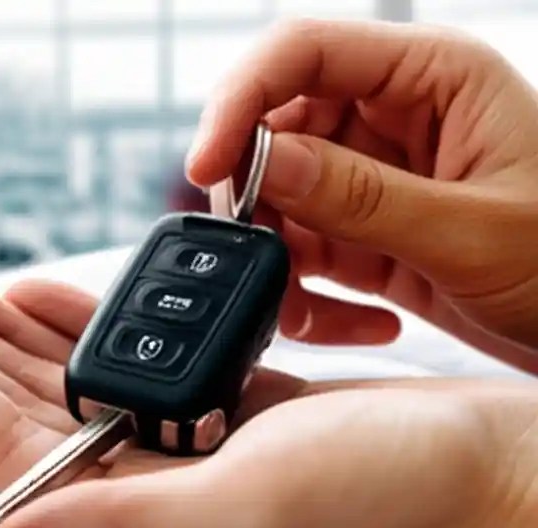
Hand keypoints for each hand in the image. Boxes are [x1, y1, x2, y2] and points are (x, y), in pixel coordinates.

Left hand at [0, 265, 537, 527]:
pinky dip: (87, 329)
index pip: (7, 450)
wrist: (505, 481)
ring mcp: (191, 454)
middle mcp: (152, 494)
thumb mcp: (253, 513)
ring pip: (71, 385)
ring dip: (8, 332)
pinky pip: (133, 370)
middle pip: (23, 410)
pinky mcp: (233, 418)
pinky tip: (51, 300)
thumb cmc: (402, 505)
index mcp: (141, 525)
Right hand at [187, 19, 537, 373]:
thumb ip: (359, 197)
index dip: (241, 100)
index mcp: (434, 77)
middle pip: (277, 130)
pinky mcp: (371, 236)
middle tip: (257, 254)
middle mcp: (398, 117)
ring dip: (281, 261)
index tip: (208, 168)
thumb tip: (259, 163)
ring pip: (281, 200)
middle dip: (257, 198)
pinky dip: (310, 297)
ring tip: (308, 310)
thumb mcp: (469, 232)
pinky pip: (306, 254)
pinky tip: (361, 325)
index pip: (305, 52)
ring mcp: (380, 179)